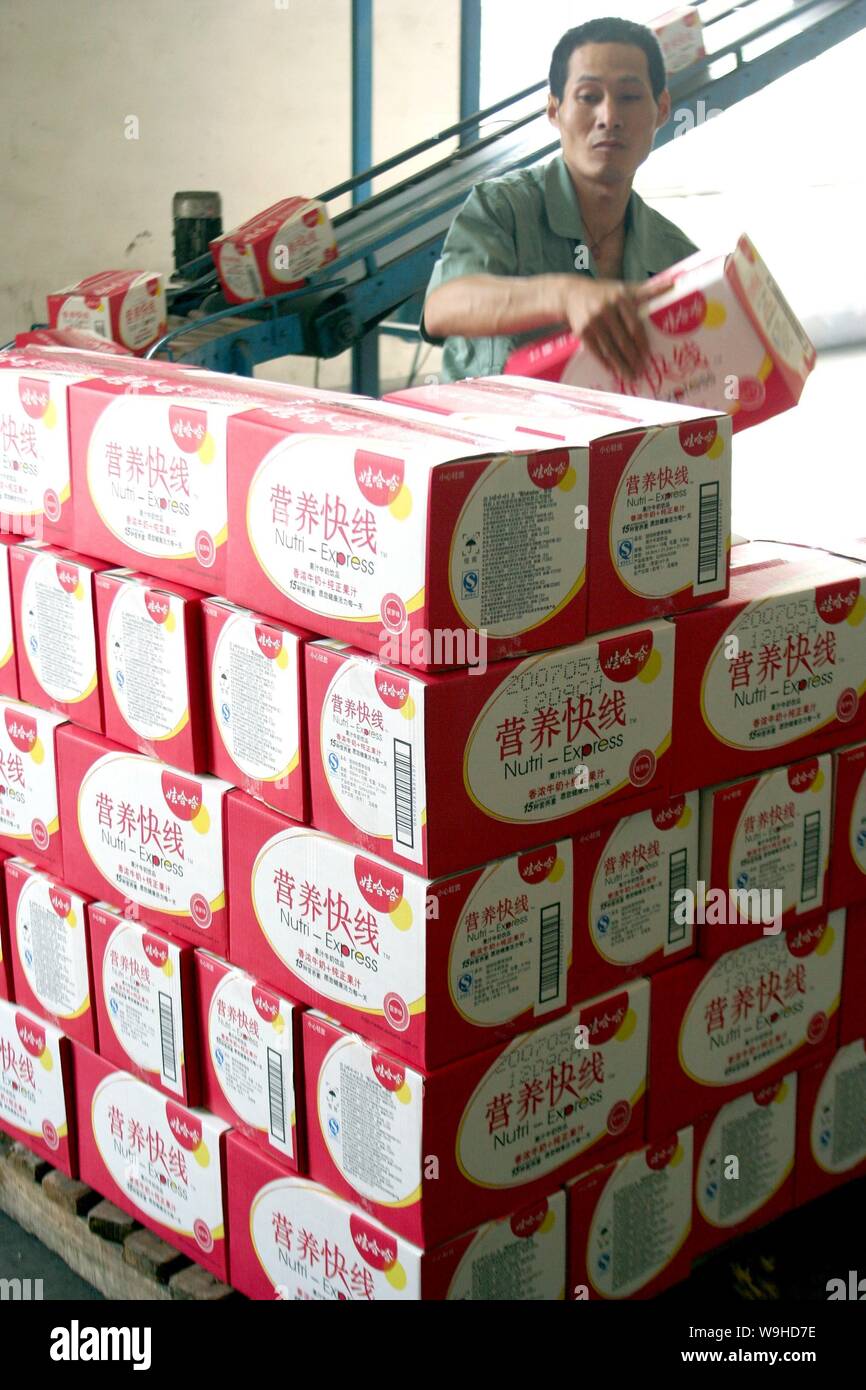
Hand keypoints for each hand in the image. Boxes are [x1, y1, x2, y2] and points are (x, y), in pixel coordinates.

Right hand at [559, 275, 673, 380]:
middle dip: (633, 358)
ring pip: (610, 348)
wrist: (572, 294)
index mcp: (620, 298)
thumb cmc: (604, 292)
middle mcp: (606, 309)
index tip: (647, 355)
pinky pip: (596, 351)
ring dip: (620, 365)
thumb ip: (647, 290)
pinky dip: (605, 362)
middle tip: (641, 371)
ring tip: (630, 376)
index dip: (641, 342)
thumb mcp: (624, 288)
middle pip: (622, 339)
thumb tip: (674, 284)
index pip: (634, 325)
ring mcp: (593, 321)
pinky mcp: (582, 331)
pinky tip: (613, 371)